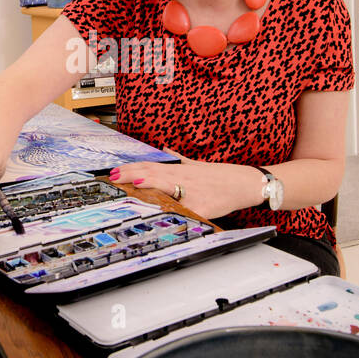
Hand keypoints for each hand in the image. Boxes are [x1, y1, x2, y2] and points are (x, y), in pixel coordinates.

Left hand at [110, 148, 263, 220]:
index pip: (150, 166)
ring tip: (129, 181)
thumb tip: (165, 151)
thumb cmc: (223, 176)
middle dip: (130, 175)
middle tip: (112, 177)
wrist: (246, 183)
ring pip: (165, 184)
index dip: (132, 168)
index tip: (115, 171)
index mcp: (181, 169)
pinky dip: (170, 204)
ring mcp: (191, 191)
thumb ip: (180, 160)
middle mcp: (183, 177)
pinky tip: (160, 202)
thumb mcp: (198, 164)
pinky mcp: (201, 205)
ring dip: (145, 182)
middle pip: (152, 173)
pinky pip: (183, 206)